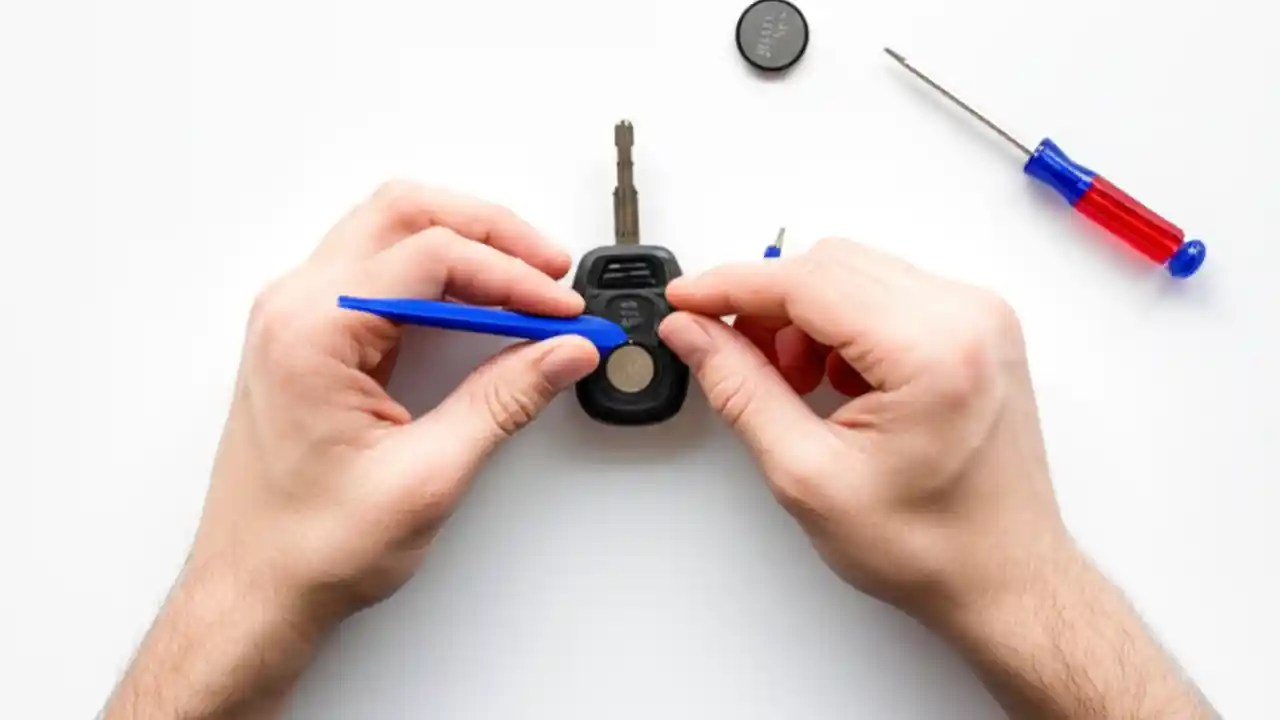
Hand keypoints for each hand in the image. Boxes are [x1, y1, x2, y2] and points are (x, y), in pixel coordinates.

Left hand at [104, 182, 599, 718]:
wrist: (254, 591)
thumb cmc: (310, 547)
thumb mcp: (428, 474)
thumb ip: (504, 399)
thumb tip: (564, 351)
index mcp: (310, 330)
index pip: (431, 255)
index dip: (512, 275)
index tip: (561, 311)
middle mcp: (295, 307)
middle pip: (405, 214)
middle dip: (490, 232)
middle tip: (550, 270)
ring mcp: (297, 318)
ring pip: (391, 232)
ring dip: (465, 246)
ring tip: (526, 284)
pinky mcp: (310, 338)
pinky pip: (381, 275)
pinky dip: (440, 278)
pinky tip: (481, 308)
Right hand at [661, 238, 1212, 717]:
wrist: (1005, 579)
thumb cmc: (932, 546)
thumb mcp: (809, 475)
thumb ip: (742, 390)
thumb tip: (695, 333)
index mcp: (933, 350)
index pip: (808, 282)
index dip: (733, 286)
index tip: (685, 299)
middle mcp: (967, 317)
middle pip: (832, 266)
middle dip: (768, 305)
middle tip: (730, 352)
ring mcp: (980, 317)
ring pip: (857, 275)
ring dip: (805, 317)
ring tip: (791, 383)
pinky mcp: (978, 328)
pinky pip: (889, 294)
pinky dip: (844, 325)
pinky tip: (833, 381)